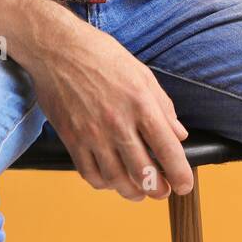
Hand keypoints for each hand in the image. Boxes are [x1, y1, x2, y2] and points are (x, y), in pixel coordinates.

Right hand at [24, 18, 193, 201]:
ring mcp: (92, 134)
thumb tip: (179, 133)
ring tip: (139, 191)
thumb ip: (162, 105)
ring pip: (117, 180)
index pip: (168, 149)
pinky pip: (90, 174)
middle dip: (158, 190)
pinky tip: (111, 179)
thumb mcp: (141, 73)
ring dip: (132, 192)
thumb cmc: (101, 55)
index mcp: (140, 103)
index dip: (180, 174)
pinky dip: (104, 184)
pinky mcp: (72, 139)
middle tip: (163, 191)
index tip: (184, 184)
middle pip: (144, 173)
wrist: (57, 49)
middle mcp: (118, 122)